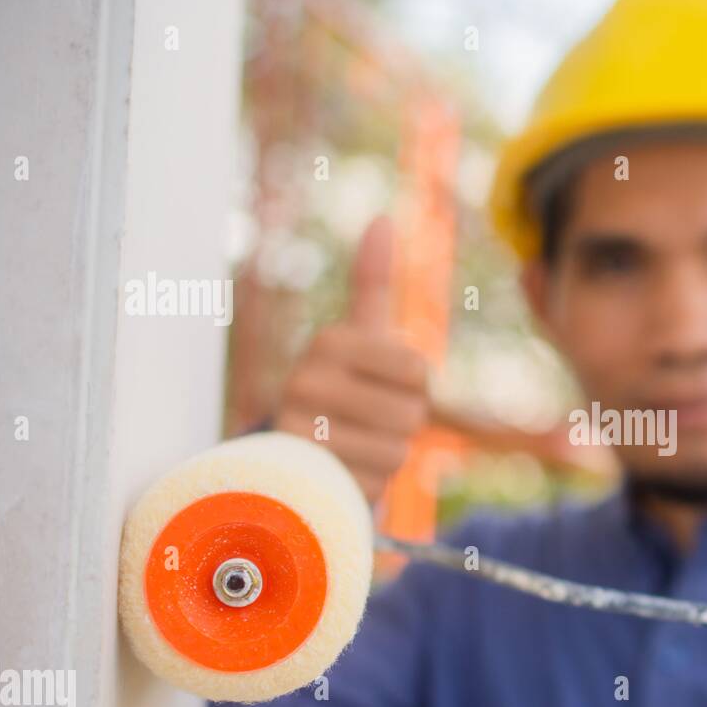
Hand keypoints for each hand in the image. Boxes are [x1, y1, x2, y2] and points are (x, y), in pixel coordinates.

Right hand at [276, 216, 428, 502]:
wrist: (287, 451)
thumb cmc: (340, 386)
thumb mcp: (357, 337)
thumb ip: (372, 282)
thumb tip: (383, 218)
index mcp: (330, 342)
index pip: (420, 373)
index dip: (417, 388)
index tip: (385, 385)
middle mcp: (305, 382)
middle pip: (411, 416)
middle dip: (402, 425)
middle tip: (368, 421)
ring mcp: (299, 432)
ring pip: (395, 454)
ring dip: (385, 457)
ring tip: (353, 446)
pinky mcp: (303, 481)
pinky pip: (374, 488)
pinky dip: (367, 487)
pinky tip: (340, 474)